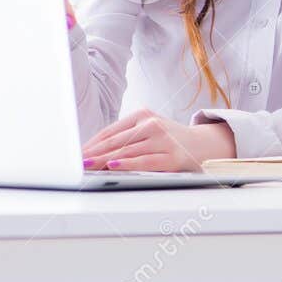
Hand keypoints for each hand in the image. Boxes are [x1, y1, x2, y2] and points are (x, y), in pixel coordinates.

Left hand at [82, 110, 235, 172]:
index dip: (91, 143)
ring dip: (104, 159)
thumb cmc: (171, 141)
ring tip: (88, 165)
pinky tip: (114, 164)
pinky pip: (145, 160)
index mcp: (143, 115)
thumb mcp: (150, 131)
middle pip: (116, 141)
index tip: (76, 154)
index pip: (110, 131)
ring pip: (128, 150)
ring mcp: (163, 139)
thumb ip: (127, 138)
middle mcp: (152, 124)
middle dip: (93, 153)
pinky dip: (128, 163)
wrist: (205, 145)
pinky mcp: (172, 155)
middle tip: (76, 162)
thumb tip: (95, 154)